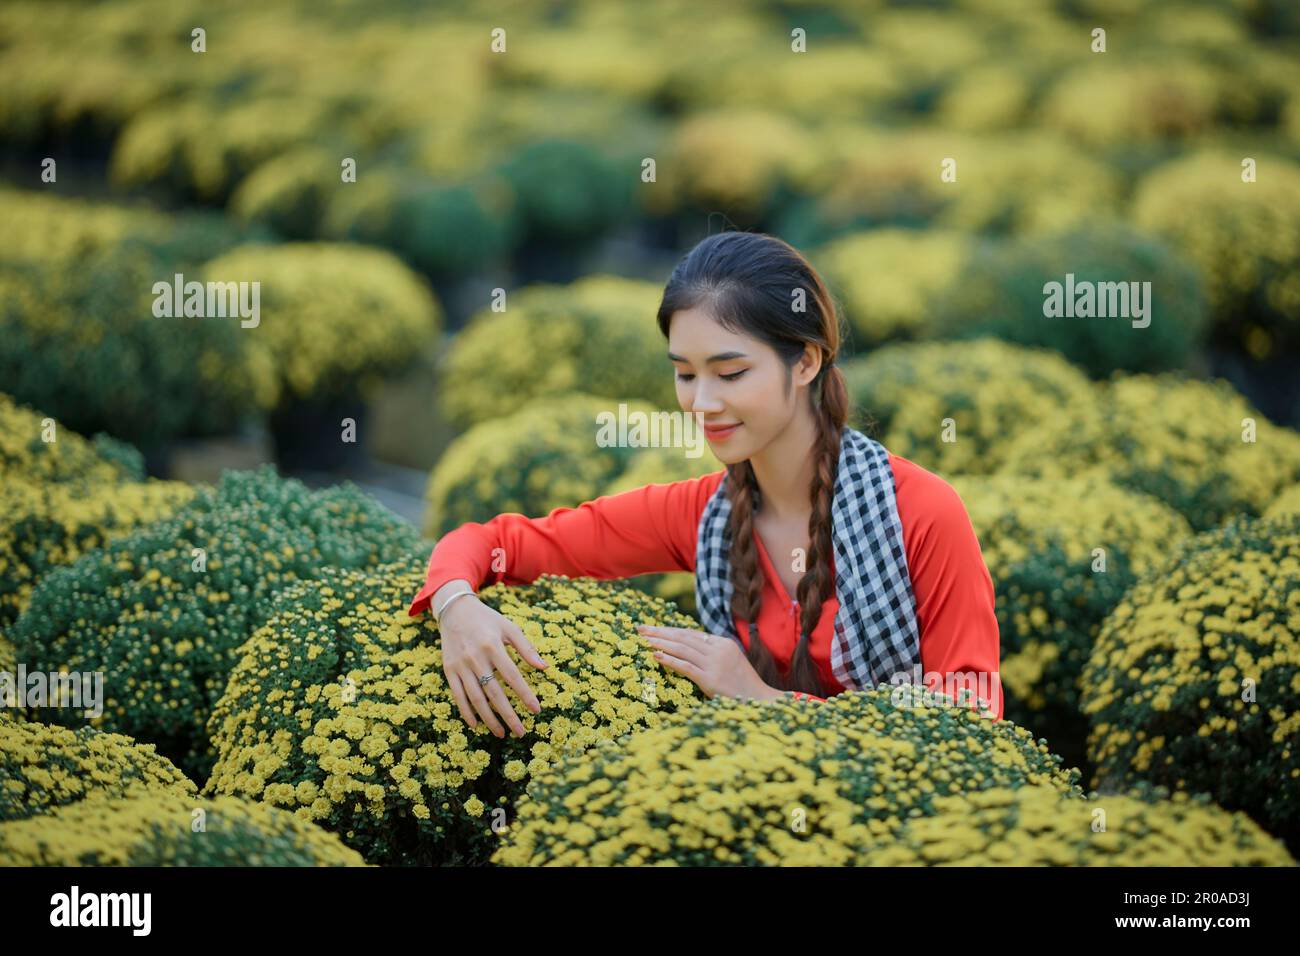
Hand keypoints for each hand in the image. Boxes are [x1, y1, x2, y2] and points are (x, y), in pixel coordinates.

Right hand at [435, 586, 549, 737]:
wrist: (455, 611)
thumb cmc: (487, 620)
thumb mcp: (509, 627)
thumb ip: (526, 648)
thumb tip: (544, 667)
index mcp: (493, 646)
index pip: (512, 676)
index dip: (525, 694)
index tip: (536, 709)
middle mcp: (476, 658)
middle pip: (494, 692)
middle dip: (508, 715)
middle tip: (521, 732)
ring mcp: (460, 666)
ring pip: (476, 698)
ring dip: (489, 719)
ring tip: (501, 733)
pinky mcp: (449, 671)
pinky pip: (458, 696)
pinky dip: (466, 712)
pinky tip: (476, 725)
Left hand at [635, 624, 776, 700]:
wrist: (760, 700)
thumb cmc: (743, 685)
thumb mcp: (730, 662)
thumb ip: (712, 653)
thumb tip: (688, 650)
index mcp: (723, 643)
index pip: (690, 633)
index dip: (670, 630)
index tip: (653, 629)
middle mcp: (718, 649)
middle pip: (683, 637)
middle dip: (659, 632)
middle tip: (640, 628)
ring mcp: (714, 664)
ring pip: (682, 649)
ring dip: (660, 643)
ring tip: (643, 640)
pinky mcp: (711, 679)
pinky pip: (686, 667)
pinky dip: (670, 660)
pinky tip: (656, 656)